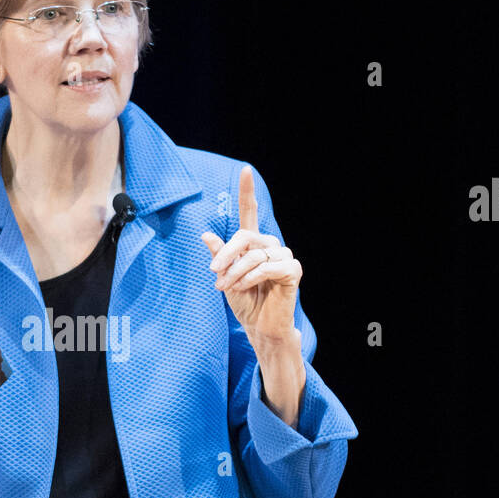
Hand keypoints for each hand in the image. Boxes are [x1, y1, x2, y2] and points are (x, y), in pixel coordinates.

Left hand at [200, 165, 302, 350]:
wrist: (259, 327)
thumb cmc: (244, 302)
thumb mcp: (225, 277)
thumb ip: (220, 256)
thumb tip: (206, 235)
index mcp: (254, 244)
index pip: (251, 212)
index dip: (247, 192)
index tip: (246, 170)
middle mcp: (270, 245)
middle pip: (246, 236)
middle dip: (227, 254)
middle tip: (215, 273)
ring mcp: (284, 257)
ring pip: (255, 254)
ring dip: (237, 272)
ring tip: (227, 287)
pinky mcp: (292, 271)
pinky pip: (268, 266)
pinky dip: (252, 277)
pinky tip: (244, 287)